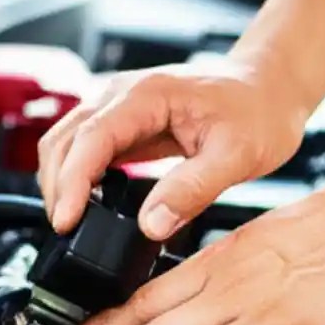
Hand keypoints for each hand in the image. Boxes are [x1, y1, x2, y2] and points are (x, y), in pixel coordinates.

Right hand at [37, 55, 311, 240]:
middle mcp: (122, 95)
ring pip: (65, 144)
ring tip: (73, 224)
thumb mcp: (237, 155)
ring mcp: (117, 108)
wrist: (267, 91)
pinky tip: (87, 206)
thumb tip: (151, 225)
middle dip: (57, 188)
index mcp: (147, 95)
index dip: (72, 182)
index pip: (91, 138)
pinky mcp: (121, 126)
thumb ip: (193, 190)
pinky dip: (74, 178)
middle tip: (68, 233)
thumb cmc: (257, 112)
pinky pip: (82, 150)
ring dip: (60, 183)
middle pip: (64, 140)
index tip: (66, 220)